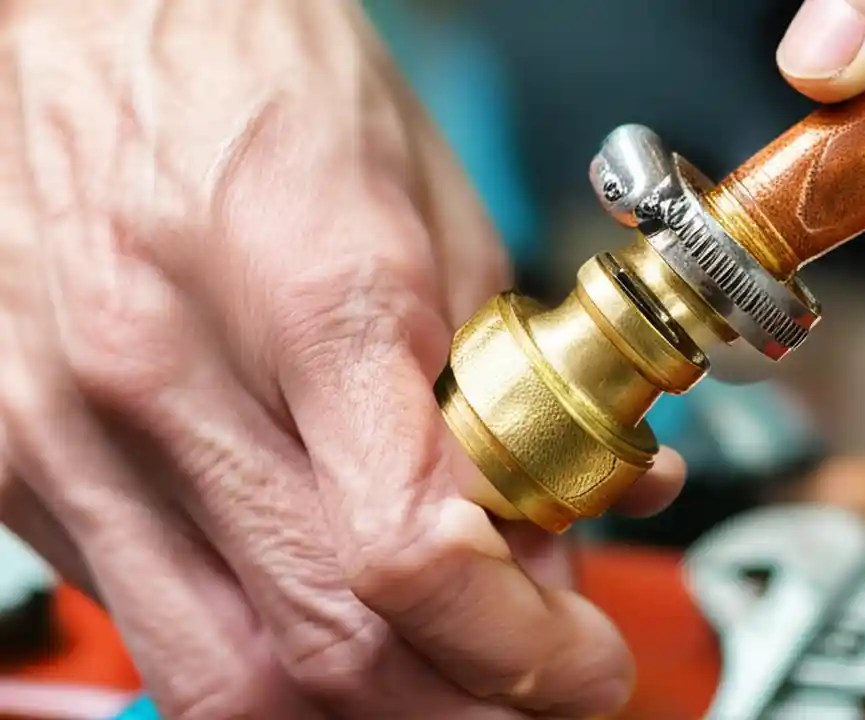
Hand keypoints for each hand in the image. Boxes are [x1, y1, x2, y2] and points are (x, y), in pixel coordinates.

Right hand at [0, 2, 681, 716]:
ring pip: (218, 674)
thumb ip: (498, 400)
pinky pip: (144, 613)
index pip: (414, 553)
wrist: (92, 11)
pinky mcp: (6, 455)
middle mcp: (162, 371)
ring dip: (353, 714)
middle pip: (322, 650)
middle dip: (457, 710)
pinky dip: (250, 651)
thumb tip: (555, 540)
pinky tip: (316, 617)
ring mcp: (62, 424)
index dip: (525, 651)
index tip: (582, 667)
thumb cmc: (267, 74)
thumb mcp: (440, 218)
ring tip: (438, 686)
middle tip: (530, 697)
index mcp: (309, 290)